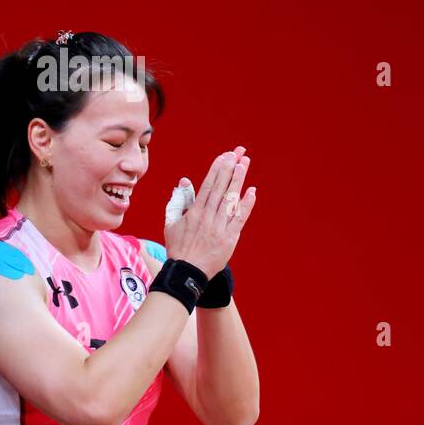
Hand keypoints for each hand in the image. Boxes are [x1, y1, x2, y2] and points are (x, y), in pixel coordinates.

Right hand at [163, 146, 257, 276]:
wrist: (187, 272)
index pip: (208, 184)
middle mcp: (208, 216)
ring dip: (238, 180)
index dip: (217, 168)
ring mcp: (219, 226)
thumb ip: (178, 201)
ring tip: (245, 163)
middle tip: (239, 152)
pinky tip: (252, 191)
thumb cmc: (179, 248)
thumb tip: (185, 181)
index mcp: (194, 211)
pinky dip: (246, 204)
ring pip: (231, 199)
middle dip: (230, 167)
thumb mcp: (171, 223)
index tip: (225, 155)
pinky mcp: (230, 238)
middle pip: (221, 187)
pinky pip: (239, 218)